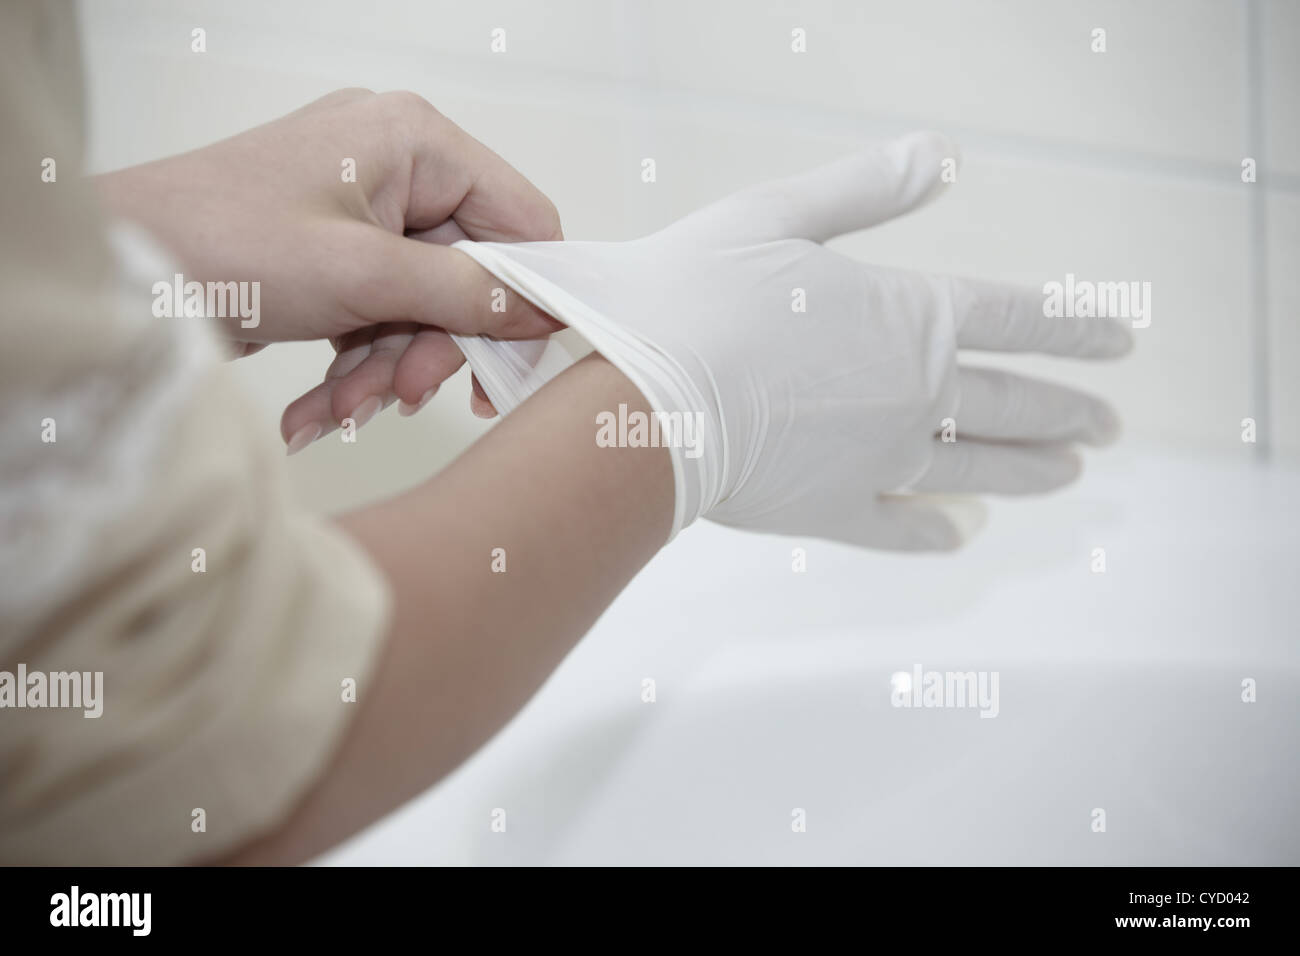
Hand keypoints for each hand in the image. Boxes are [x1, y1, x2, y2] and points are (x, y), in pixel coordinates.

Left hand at [95, 88, 562, 449]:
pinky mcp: (333, 253)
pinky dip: (354, 365)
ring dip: (385, 369)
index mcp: (415, 140)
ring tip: (337, 410)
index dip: (523, 295)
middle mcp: (396, 166)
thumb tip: (547, 312)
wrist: (117, 272)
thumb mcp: (365, 276)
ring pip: (421, 307)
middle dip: (431, 346)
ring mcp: (362, 212)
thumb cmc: (224, 245)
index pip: (520, 218)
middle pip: (467, 274)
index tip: (507, 366)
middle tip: (402, 394)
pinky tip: (318, 409)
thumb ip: (468, 294)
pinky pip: (378, 315)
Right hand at [450, 132, 1131, 548]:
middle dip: (1068, 411)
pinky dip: (935, 533)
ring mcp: (880, 463)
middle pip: (1014, 404)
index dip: (1076, 328)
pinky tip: (962, 534)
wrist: (642, 403)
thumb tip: (942, 157)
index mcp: (911, 317)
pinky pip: (901, 529)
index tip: (1120, 343)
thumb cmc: (695, 298)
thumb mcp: (778, 215)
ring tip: (1068, 472)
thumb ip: (866, 191)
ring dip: (1029, 470)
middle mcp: (915, 395)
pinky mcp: (832, 511)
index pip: (1019, 319)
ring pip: (977, 468)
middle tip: (1107, 425)